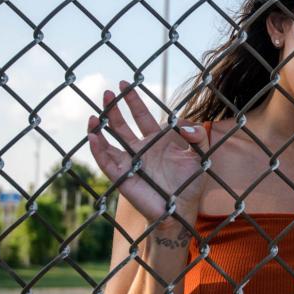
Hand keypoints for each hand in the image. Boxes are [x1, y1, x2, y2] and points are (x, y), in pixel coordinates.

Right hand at [86, 81, 207, 225]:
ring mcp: (129, 163)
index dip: (133, 100)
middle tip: (106, 92)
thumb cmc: (190, 182)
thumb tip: (185, 125)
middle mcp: (140, 149)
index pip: (141, 116)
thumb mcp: (200, 156)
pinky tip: (93, 137)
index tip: (125, 84)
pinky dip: (98, 149)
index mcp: (156, 140)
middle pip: (122, 125)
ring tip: (94, 116)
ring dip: (100, 129)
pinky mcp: (122, 177)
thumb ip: (198, 137)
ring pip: (109, 142)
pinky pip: (106, 161)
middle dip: (114, 108)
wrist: (182, 209)